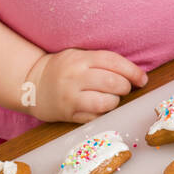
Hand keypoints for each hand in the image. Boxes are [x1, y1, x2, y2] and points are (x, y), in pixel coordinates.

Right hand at [23, 48, 147, 122]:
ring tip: (112, 98)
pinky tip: (101, 108)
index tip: (142, 79)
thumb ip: (102, 61)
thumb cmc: (63, 69)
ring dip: (115, 101)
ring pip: (105, 102)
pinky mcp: (68, 114)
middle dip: (126, 87)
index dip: (133, 71)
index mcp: (80, 59)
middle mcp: (75, 77)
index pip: (113, 62)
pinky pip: (95, 117)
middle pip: (113, 82)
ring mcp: (71, 97)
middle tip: (125, 88)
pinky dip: (103, 114)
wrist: (31, 84)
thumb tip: (135, 73)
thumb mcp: (79, 55)